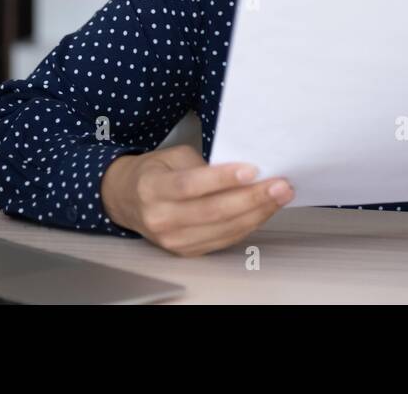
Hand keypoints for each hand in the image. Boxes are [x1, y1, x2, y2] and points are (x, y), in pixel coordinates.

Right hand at [101, 145, 292, 255]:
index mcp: (153, 188)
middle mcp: (160, 218)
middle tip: (280, 185)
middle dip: (252, 198)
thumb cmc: (155, 172)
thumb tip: (245, 171)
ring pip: (223, 229)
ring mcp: (173, 240)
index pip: (191, 185)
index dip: (223, 179)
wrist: (128, 200)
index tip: (252, 170)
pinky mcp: (186, 251)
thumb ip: (203, 165)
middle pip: (212, 211)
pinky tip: (264, 209)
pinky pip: (224, 239)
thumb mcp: (173, 157)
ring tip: (280, 196)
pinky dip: (248, 224)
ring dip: (258, 213)